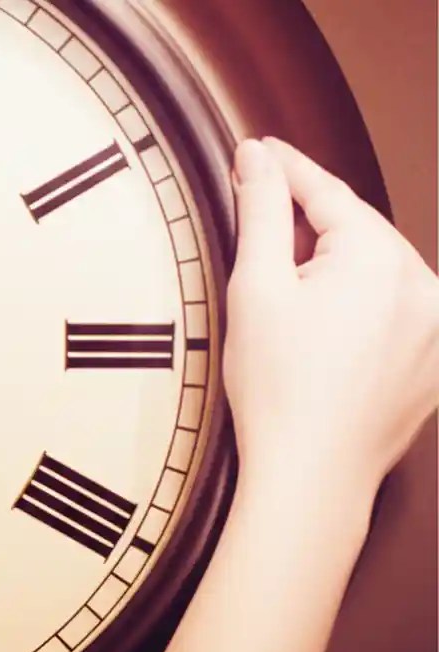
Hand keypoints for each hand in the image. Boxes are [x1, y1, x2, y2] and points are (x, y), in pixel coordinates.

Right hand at [225, 138, 438, 505]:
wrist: (311, 475)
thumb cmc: (280, 393)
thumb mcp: (255, 288)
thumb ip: (259, 211)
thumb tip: (257, 159)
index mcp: (378, 260)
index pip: (326, 192)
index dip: (285, 168)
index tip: (257, 152)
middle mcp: (422, 286)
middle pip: (356, 230)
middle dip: (309, 221)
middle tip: (259, 219)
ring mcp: (435, 327)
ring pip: (377, 270)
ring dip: (336, 265)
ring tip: (288, 290)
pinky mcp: (434, 361)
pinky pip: (395, 310)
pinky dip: (361, 305)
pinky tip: (322, 329)